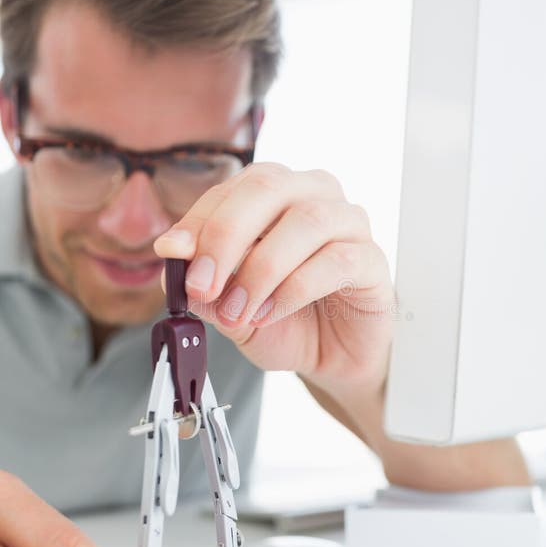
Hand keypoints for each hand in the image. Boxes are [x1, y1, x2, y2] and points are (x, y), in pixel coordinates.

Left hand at [154, 163, 394, 399]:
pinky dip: (293, 289)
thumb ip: (205, 283)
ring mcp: (349, 224)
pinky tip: (268, 313)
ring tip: (238, 311)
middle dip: (225, 236)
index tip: (172, 253)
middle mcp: (314, 195)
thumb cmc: (285, 320)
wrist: (330, 359)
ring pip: (305, 221)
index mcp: (275, 194)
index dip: (198, 219)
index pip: (232, 188)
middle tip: (202, 285)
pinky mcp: (372, 261)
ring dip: (261, 269)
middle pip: (268, 187)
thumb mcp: (229, 306)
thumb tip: (176, 261)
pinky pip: (336, 261)